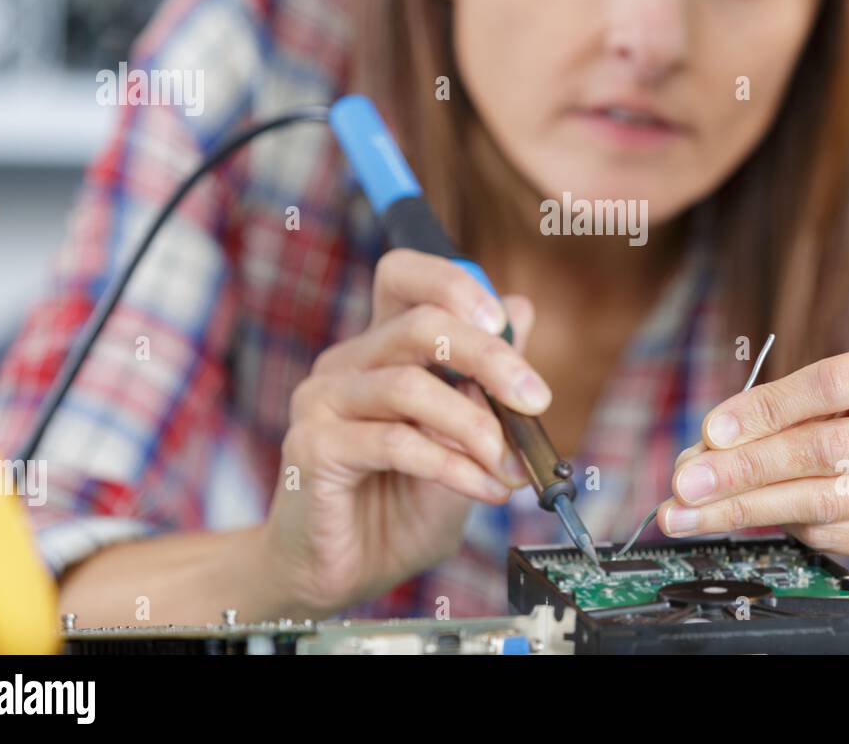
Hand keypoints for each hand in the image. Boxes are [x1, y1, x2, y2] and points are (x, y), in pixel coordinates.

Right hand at [261, 249, 550, 616]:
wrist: (348, 573)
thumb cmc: (403, 505)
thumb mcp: (467, 440)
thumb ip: (486, 381)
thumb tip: (522, 311)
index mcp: (381, 347)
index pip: (404, 276)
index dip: (455, 284)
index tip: (504, 321)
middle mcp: (347, 363)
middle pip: (420, 324)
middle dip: (490, 358)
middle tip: (536, 400)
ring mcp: (323, 401)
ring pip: (410, 386)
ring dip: (476, 427)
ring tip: (509, 467)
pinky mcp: (313, 447)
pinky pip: (395, 443)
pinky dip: (452, 466)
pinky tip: (484, 489)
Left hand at [658, 331, 848, 571]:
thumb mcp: (843, 387)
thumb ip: (780, 409)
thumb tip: (705, 448)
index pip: (835, 383)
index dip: (767, 409)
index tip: (712, 432)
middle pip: (828, 448)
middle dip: (745, 469)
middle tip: (687, 483)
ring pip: (827, 500)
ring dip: (748, 508)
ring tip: (693, 511)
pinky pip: (838, 535)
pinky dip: (786, 526)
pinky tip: (751, 518)